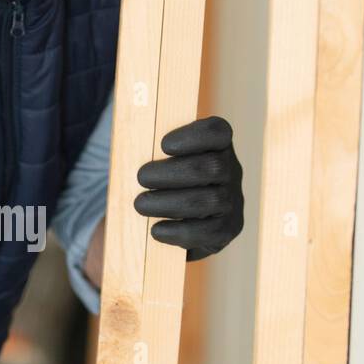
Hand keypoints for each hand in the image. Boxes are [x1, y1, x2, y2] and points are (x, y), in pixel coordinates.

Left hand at [134, 115, 243, 260]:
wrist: (180, 221)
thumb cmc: (164, 182)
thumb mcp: (161, 161)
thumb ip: (154, 155)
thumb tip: (130, 156)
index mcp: (217, 146)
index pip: (217, 131)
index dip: (193, 136)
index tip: (164, 145)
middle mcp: (231, 171)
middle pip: (212, 167)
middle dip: (172, 173)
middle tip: (141, 178)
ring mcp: (233, 200)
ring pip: (210, 200)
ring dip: (170, 203)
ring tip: (141, 205)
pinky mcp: (228, 229)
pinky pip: (209, 231)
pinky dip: (179, 231)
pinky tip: (156, 230)